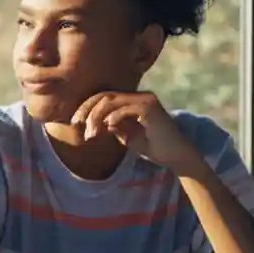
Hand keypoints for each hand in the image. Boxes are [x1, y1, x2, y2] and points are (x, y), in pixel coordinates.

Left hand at [70, 91, 204, 174]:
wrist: (177, 156)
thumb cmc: (155, 148)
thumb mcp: (128, 137)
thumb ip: (114, 127)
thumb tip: (96, 122)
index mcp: (134, 101)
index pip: (105, 97)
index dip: (87, 107)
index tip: (76, 122)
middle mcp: (140, 97)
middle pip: (105, 95)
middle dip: (87, 110)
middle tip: (77, 125)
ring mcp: (146, 101)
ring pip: (112, 101)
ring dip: (97, 117)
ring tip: (91, 133)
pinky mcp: (151, 109)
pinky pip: (126, 109)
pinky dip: (114, 117)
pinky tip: (106, 127)